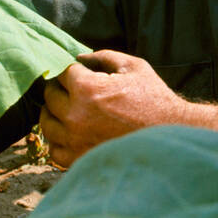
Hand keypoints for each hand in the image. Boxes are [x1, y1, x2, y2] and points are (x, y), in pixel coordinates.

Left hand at [40, 50, 185, 169]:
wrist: (170, 133)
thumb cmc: (153, 98)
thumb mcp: (133, 66)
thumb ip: (103, 57)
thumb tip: (80, 58)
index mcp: (87, 89)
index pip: (62, 73)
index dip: (71, 70)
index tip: (79, 73)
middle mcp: (75, 115)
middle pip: (50, 96)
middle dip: (60, 89)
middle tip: (73, 90)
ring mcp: (75, 140)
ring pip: (46, 123)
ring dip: (54, 114)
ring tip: (68, 111)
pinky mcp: (79, 160)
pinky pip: (55, 150)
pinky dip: (59, 141)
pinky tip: (71, 134)